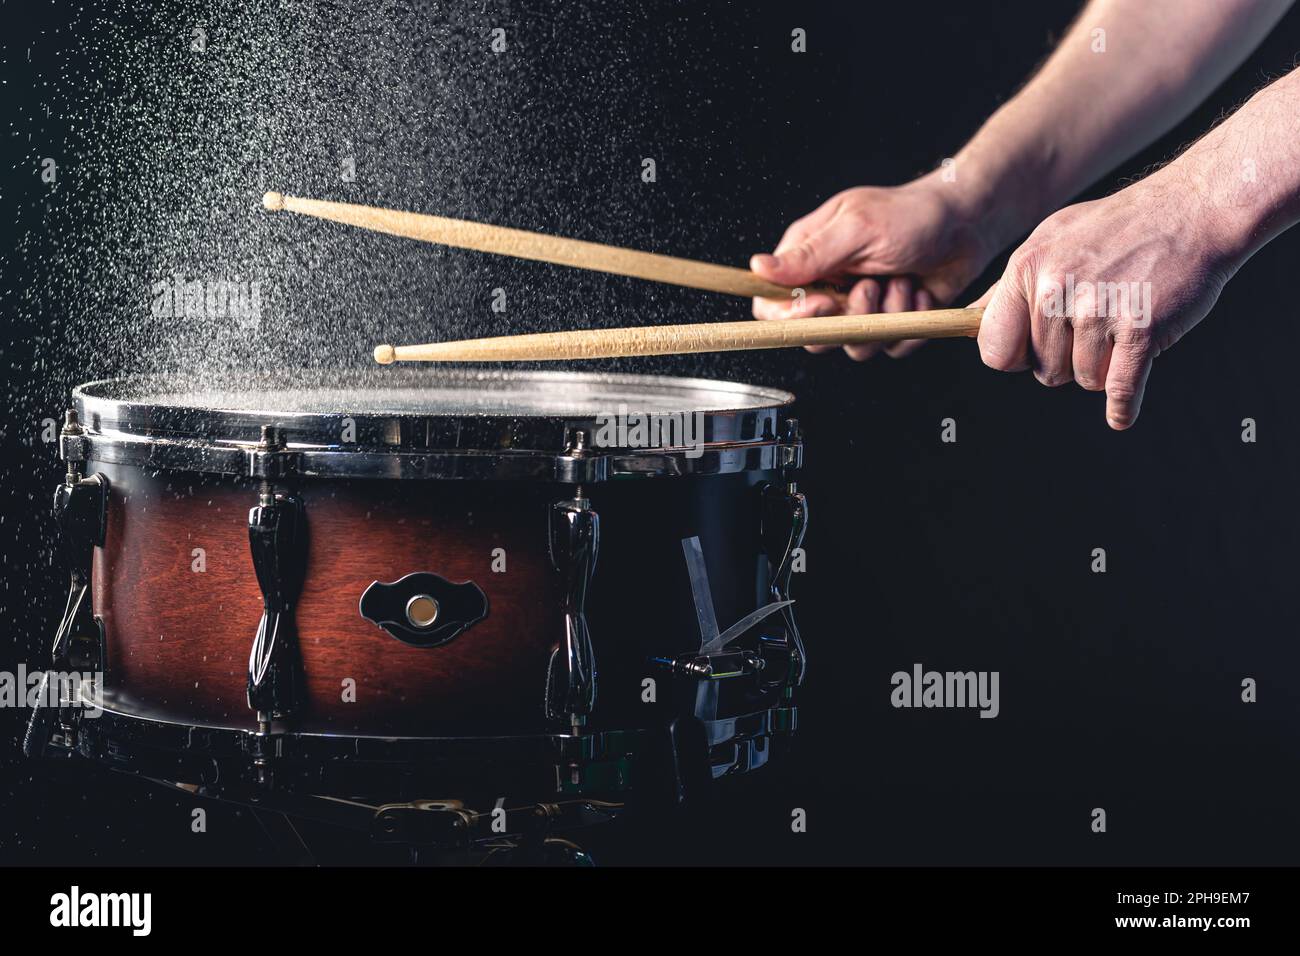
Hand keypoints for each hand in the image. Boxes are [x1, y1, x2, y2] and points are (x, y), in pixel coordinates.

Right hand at [750, 173, 997, 359]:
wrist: (968, 223)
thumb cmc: (913, 214)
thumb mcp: (856, 229)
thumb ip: (808, 255)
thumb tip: (758, 268)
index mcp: (810, 258)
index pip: (772, 303)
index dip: (790, 316)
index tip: (820, 304)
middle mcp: (831, 286)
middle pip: (812, 334)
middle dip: (847, 318)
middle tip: (870, 287)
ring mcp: (861, 307)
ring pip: (854, 345)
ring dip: (884, 315)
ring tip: (901, 282)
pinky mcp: (890, 323)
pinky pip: (890, 347)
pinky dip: (909, 322)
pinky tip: (919, 292)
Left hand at [976, 172, 1232, 429]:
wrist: (1193, 209)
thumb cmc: (1119, 228)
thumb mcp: (1050, 240)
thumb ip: (1010, 287)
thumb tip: (969, 322)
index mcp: (1026, 269)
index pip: (994, 349)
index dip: (1014, 357)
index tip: (1030, 353)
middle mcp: (1055, 290)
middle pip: (1045, 371)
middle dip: (1069, 359)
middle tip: (1097, 324)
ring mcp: (1097, 309)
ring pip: (1084, 379)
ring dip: (1104, 365)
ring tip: (1123, 322)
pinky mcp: (1140, 328)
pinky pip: (1119, 389)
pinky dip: (1122, 406)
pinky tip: (1121, 413)